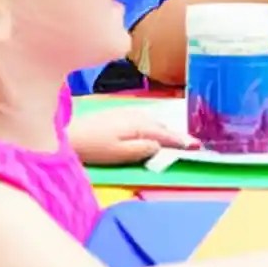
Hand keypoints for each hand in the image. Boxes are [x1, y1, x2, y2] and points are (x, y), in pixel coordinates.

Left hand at [68, 107, 197, 165]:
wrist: (69, 135)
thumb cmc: (94, 147)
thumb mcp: (120, 154)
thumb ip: (143, 149)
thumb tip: (160, 146)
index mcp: (140, 126)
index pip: (166, 135)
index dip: (182, 141)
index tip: (198, 146)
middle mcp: (137, 116)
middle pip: (162, 126)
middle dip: (175, 135)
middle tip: (189, 145)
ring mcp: (128, 112)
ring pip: (153, 121)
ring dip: (164, 130)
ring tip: (173, 140)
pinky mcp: (119, 114)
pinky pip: (144, 119)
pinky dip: (152, 126)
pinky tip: (150, 131)